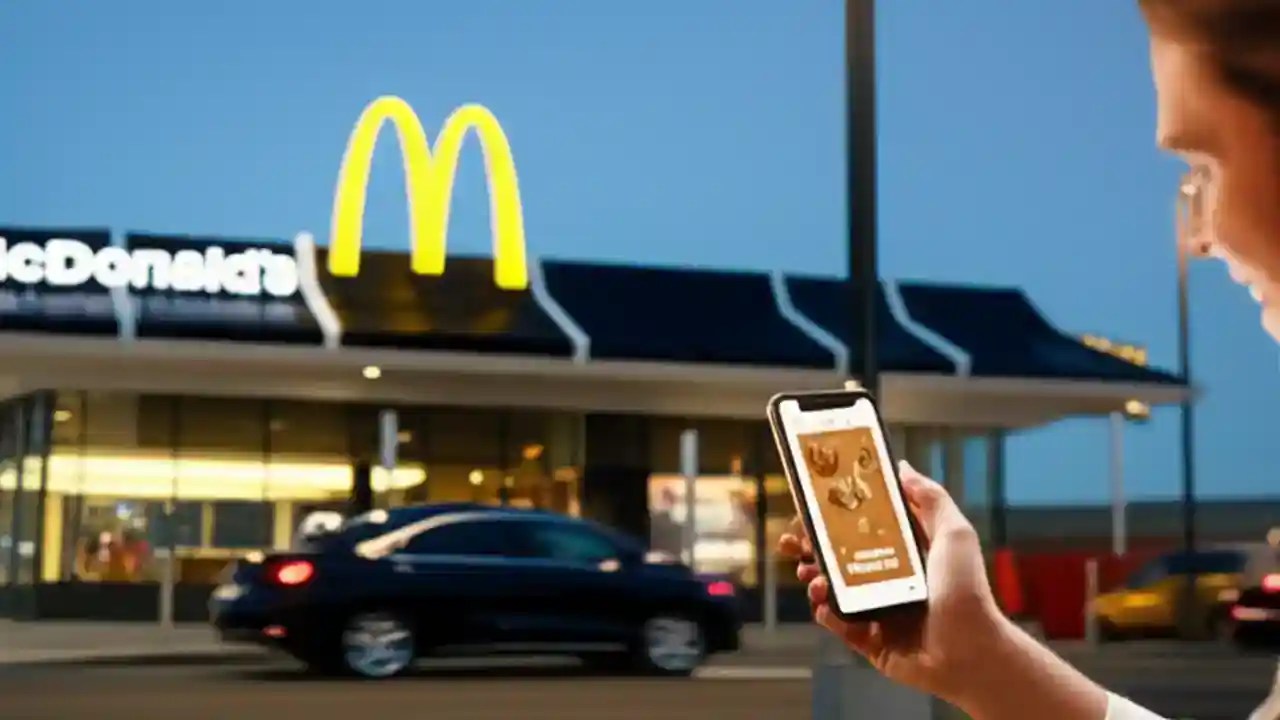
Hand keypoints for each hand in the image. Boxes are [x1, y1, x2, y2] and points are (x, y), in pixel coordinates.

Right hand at [777, 460, 1003, 704]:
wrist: (972, 650)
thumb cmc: (967, 589)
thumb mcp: (954, 533)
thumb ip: (930, 498)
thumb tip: (902, 468)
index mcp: (904, 553)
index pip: (860, 528)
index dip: (833, 518)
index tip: (811, 509)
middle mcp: (888, 579)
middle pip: (838, 558)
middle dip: (812, 548)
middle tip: (795, 543)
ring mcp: (878, 611)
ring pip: (834, 591)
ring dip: (815, 579)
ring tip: (812, 576)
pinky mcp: (871, 642)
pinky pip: (840, 625)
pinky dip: (826, 613)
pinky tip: (823, 603)